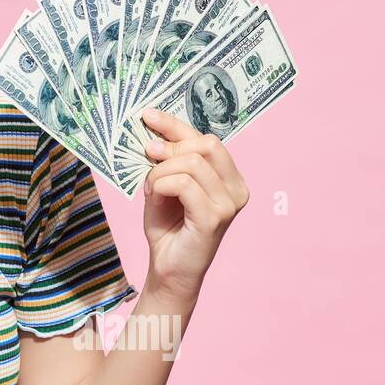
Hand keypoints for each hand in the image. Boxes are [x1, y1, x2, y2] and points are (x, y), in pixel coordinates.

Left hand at [139, 107, 249, 303]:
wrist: (168, 269)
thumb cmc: (168, 227)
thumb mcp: (165, 184)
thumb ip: (168, 160)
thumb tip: (153, 130)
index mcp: (230, 177)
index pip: (207, 138)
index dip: (176, 124)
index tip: (148, 115)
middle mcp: (237, 188)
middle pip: (206, 144)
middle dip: (170, 146)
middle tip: (147, 156)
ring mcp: (229, 204)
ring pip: (192, 163)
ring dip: (160, 171)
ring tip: (151, 188)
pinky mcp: (215, 218)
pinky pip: (183, 184)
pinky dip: (161, 184)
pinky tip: (154, 196)